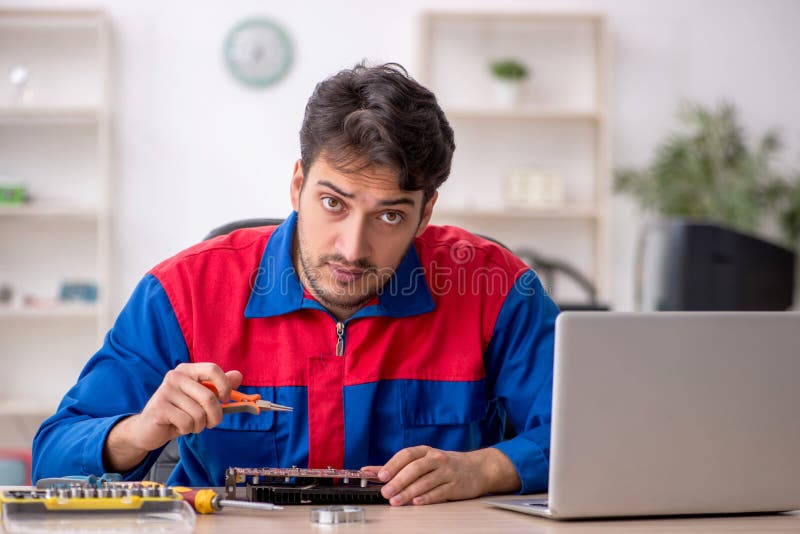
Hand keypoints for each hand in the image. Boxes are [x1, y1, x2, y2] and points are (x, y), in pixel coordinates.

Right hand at [103, 363, 242, 471]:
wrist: (148, 429)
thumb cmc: (180, 412)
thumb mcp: (201, 398)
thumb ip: (219, 387)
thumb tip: (238, 376)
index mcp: (187, 370)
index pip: (213, 369)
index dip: (225, 386)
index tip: (226, 399)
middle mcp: (175, 376)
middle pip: (209, 396)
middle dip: (215, 416)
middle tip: (211, 423)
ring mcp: (165, 391)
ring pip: (199, 413)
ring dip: (199, 425)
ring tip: (189, 424)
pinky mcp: (159, 408)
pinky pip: (187, 422)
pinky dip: (187, 429)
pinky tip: (177, 426)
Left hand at [361, 446, 519, 505]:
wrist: (477, 468)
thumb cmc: (445, 465)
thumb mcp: (424, 460)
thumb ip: (398, 466)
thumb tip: (369, 471)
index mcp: (426, 451)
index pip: (407, 454)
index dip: (393, 464)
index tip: (380, 475)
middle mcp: (436, 459)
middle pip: (415, 468)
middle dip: (399, 480)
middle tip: (386, 492)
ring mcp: (447, 472)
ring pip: (425, 481)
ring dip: (409, 492)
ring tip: (396, 501)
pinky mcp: (455, 486)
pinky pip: (439, 492)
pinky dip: (427, 497)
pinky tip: (416, 502)